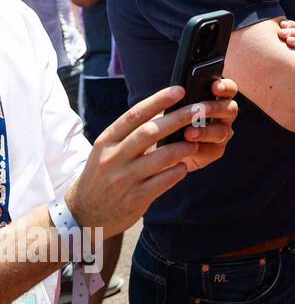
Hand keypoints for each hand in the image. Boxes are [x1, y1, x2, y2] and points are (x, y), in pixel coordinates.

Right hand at [64, 82, 238, 239]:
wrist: (84, 213)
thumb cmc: (103, 175)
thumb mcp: (106, 151)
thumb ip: (130, 135)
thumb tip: (164, 112)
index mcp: (107, 141)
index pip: (134, 115)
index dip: (159, 100)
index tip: (180, 90)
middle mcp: (114, 157)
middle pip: (151, 131)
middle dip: (179, 118)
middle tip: (201, 109)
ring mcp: (125, 178)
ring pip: (163, 156)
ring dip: (185, 146)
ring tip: (196, 142)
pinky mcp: (136, 198)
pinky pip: (166, 180)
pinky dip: (179, 171)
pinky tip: (184, 166)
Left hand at [175, 77, 239, 171]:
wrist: (161, 145)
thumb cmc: (169, 119)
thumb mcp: (173, 106)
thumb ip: (181, 99)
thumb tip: (178, 91)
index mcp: (217, 99)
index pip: (229, 89)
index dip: (225, 87)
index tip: (215, 87)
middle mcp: (224, 116)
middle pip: (231, 109)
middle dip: (216, 108)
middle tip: (201, 109)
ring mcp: (221, 134)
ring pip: (222, 131)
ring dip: (206, 131)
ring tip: (188, 133)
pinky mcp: (214, 151)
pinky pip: (211, 150)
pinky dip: (198, 148)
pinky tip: (185, 147)